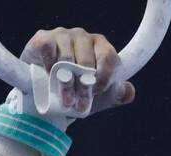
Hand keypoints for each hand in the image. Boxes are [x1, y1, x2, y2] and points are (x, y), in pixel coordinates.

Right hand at [19, 27, 136, 115]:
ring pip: (67, 58)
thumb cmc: (78, 91)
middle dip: (84, 86)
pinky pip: (49, 49)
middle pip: (87, 61)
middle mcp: (83, 37)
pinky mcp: (43, 38)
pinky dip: (50, 66)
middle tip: (80, 105)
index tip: (97, 93)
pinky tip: (50, 77)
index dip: (104, 76)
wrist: (47, 95)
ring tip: (66, 99)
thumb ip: (117, 95)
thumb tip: (127, 90)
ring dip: (66, 82)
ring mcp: (63, 35)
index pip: (108, 56)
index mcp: (101, 46)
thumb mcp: (100, 97)